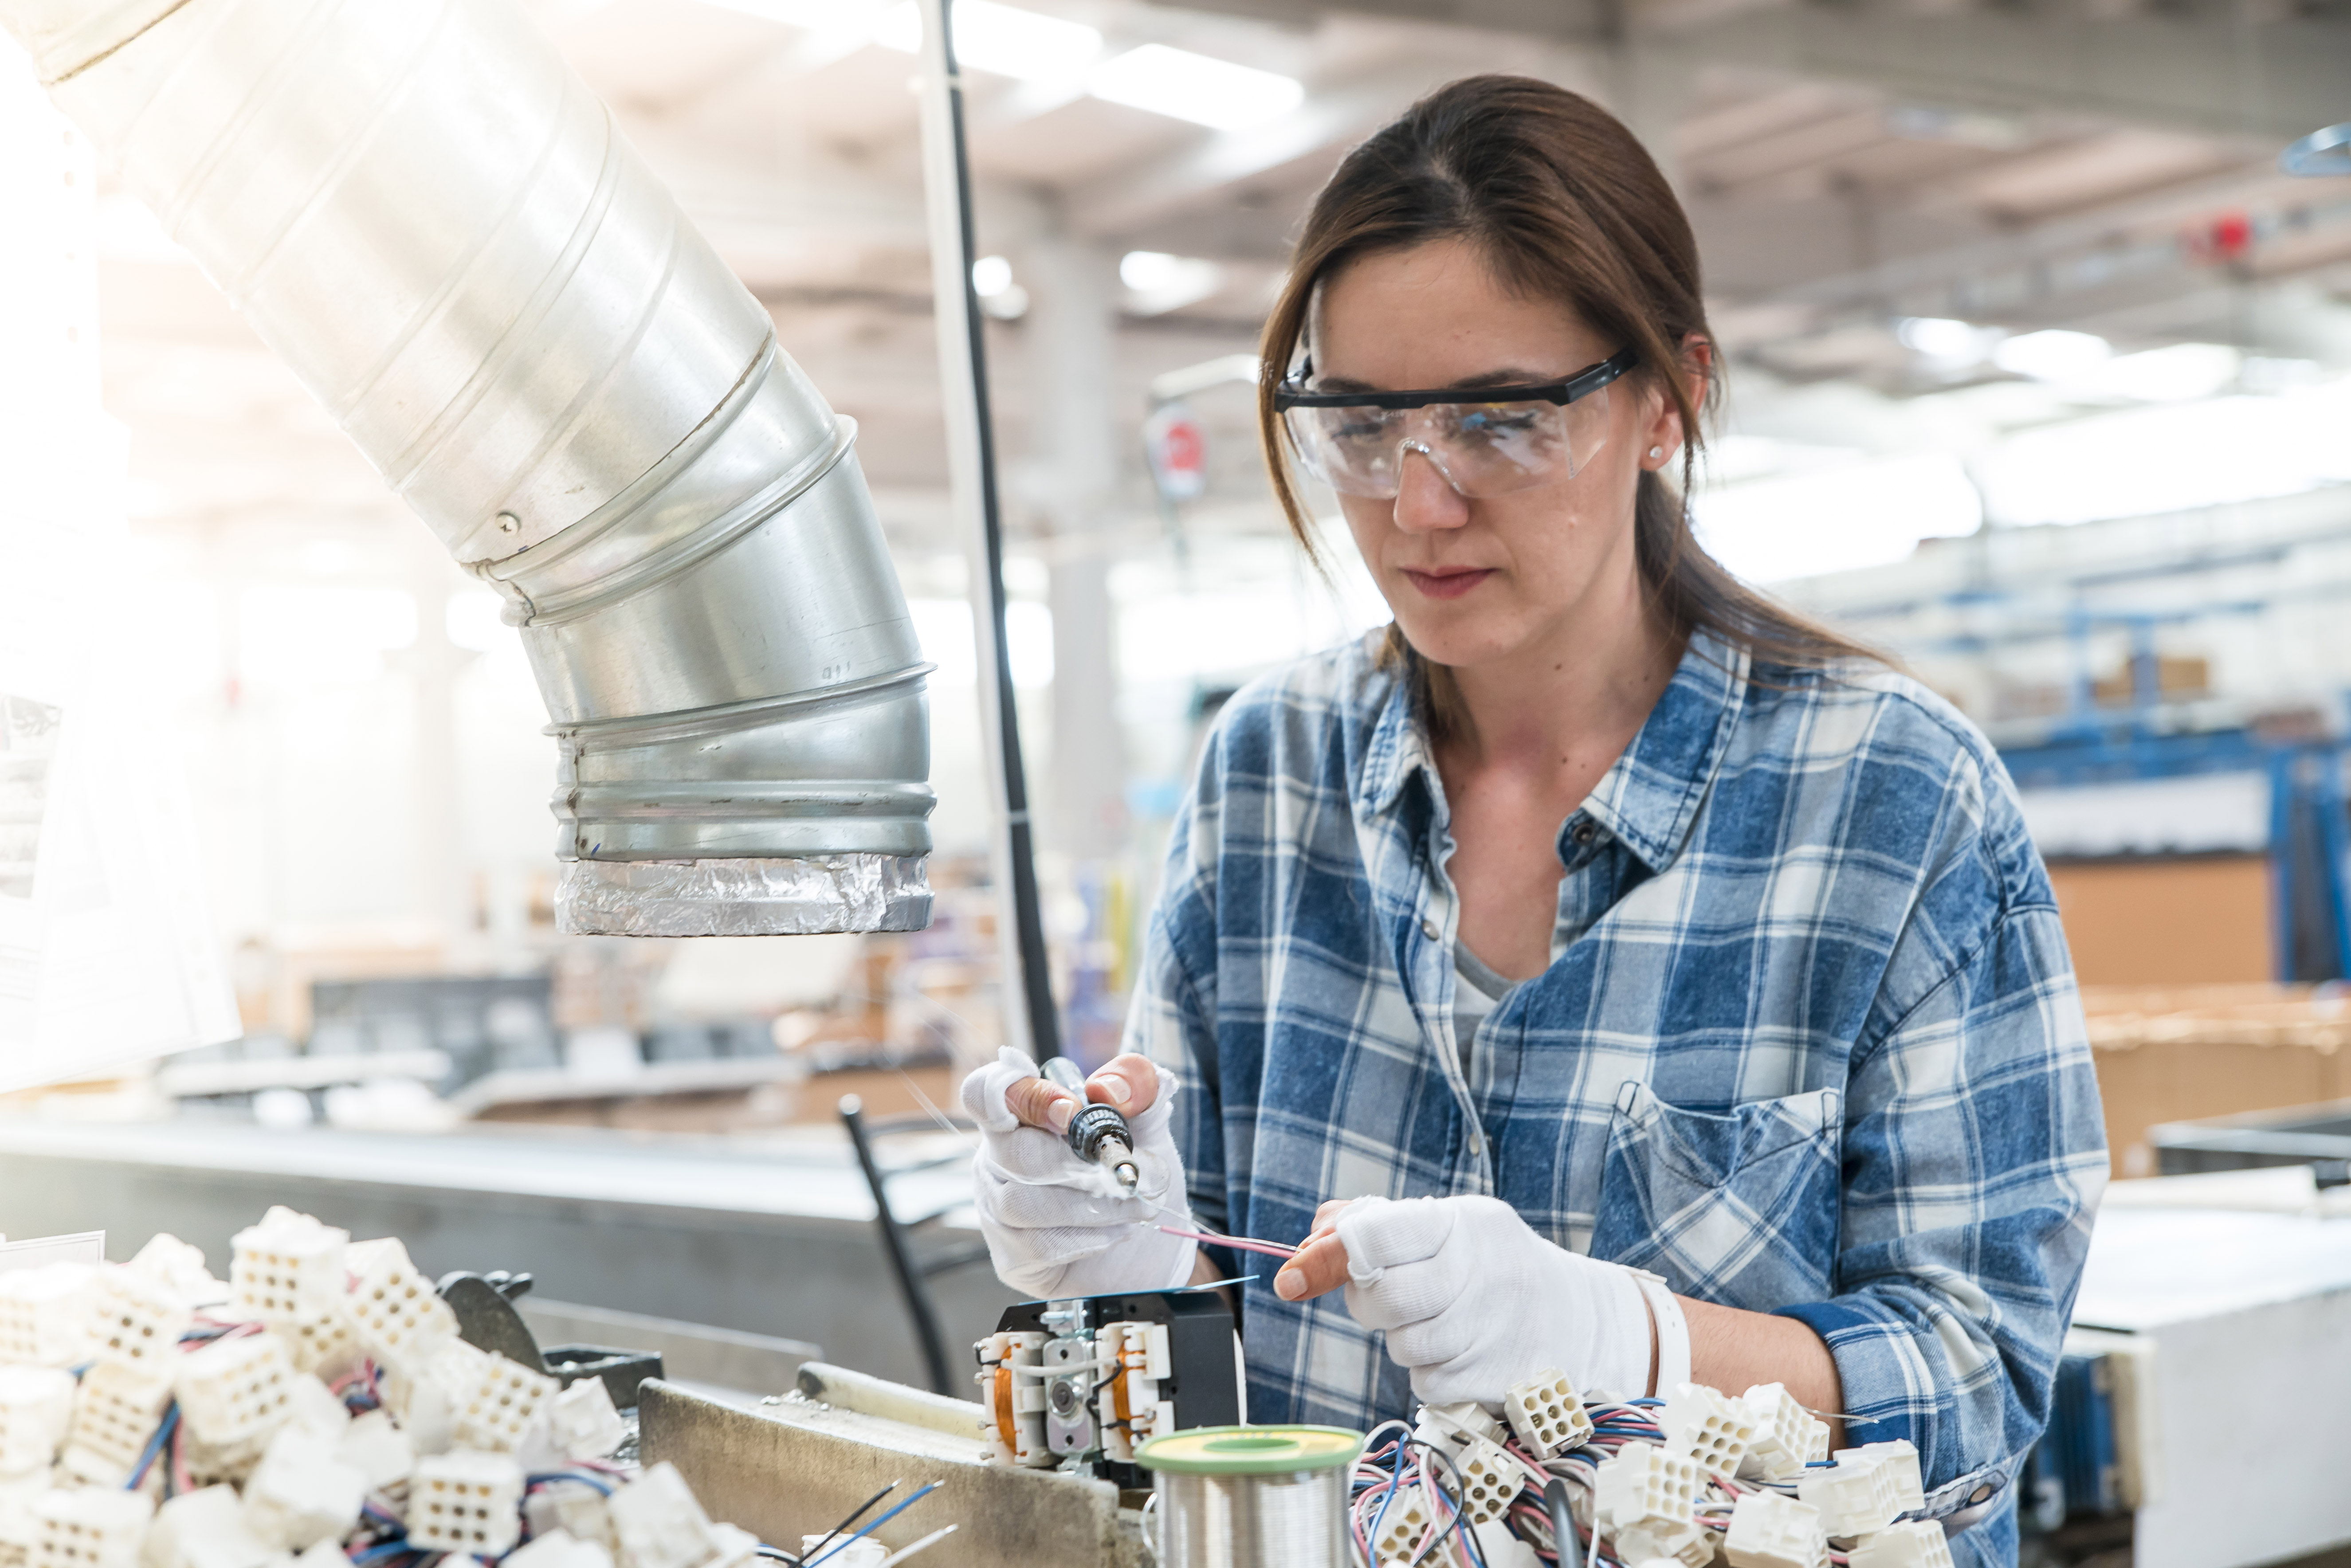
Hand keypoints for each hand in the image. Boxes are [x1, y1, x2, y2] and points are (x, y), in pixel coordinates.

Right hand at [959, 1048, 1194, 1298]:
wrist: (1149, 1248)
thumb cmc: (1133, 1174)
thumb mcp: (1147, 1122)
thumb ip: (1136, 1086)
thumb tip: (1110, 1088)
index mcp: (1023, 1113)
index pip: (986, 1091)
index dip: (1022, 1097)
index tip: (1072, 1112)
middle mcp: (998, 1157)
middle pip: (1014, 1153)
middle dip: (1080, 1168)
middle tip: (1130, 1177)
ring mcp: (997, 1207)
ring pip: (1023, 1203)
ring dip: (1091, 1207)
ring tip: (1134, 1208)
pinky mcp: (1010, 1254)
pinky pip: (1037, 1244)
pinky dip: (1086, 1239)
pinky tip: (1114, 1233)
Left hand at [1274, 1194, 1672, 1406]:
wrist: (1574, 1315)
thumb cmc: (1489, 1262)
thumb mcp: (1443, 1222)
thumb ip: (1370, 1222)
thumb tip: (1307, 1246)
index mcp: (1461, 1223)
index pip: (1375, 1234)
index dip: (1326, 1257)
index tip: (1293, 1276)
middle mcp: (1479, 1272)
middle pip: (1381, 1298)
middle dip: (1365, 1302)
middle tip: (1383, 1296)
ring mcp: (1490, 1328)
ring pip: (1401, 1345)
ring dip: (1400, 1337)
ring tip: (1432, 1318)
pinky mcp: (1493, 1376)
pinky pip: (1426, 1381)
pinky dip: (1428, 1369)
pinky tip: (1455, 1347)